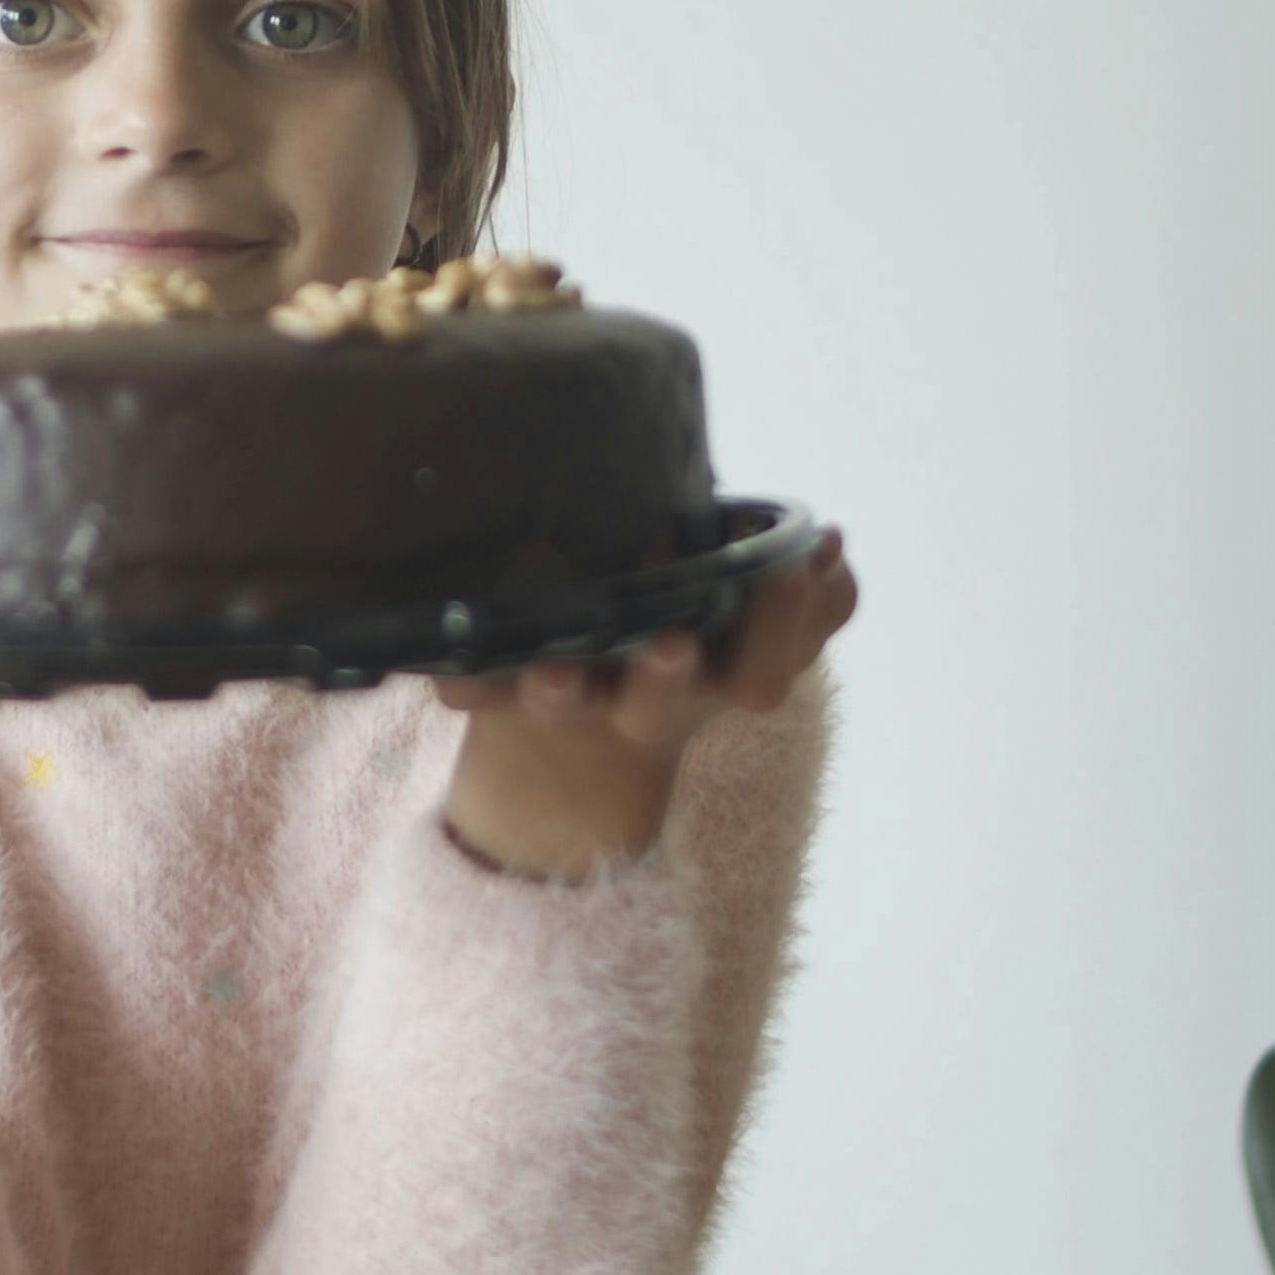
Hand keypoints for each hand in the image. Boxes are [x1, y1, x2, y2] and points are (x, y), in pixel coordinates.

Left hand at [427, 530, 855, 876]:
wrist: (564, 726)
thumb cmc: (675, 642)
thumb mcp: (746, 625)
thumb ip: (800, 596)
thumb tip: (830, 549)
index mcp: (710, 685)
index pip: (763, 675)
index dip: (783, 629)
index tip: (797, 568)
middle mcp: (637, 704)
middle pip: (658, 707)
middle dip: (666, 680)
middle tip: (673, 646)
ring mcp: (560, 700)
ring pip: (559, 703)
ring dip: (557, 689)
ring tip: (551, 670)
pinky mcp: (487, 690)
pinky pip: (464, 689)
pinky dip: (454, 681)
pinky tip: (444, 668)